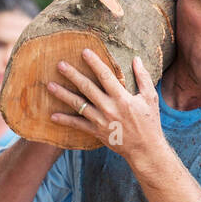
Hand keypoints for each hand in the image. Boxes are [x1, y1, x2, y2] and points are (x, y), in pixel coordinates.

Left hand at [48, 50, 163, 165]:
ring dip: (63, 95)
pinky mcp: (96, 132)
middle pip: (87, 88)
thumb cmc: (149, 122)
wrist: (145, 149)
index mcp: (122, 98)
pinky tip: (53, 116)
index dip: (94, 63)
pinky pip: (78, 125)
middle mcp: (109, 108)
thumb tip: (136, 59)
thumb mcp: (150, 98)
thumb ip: (143, 77)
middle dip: (73, 75)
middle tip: (60, 65)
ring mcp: (101, 121)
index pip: (106, 76)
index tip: (84, 52)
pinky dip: (65, 121)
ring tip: (50, 86)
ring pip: (79, 105)